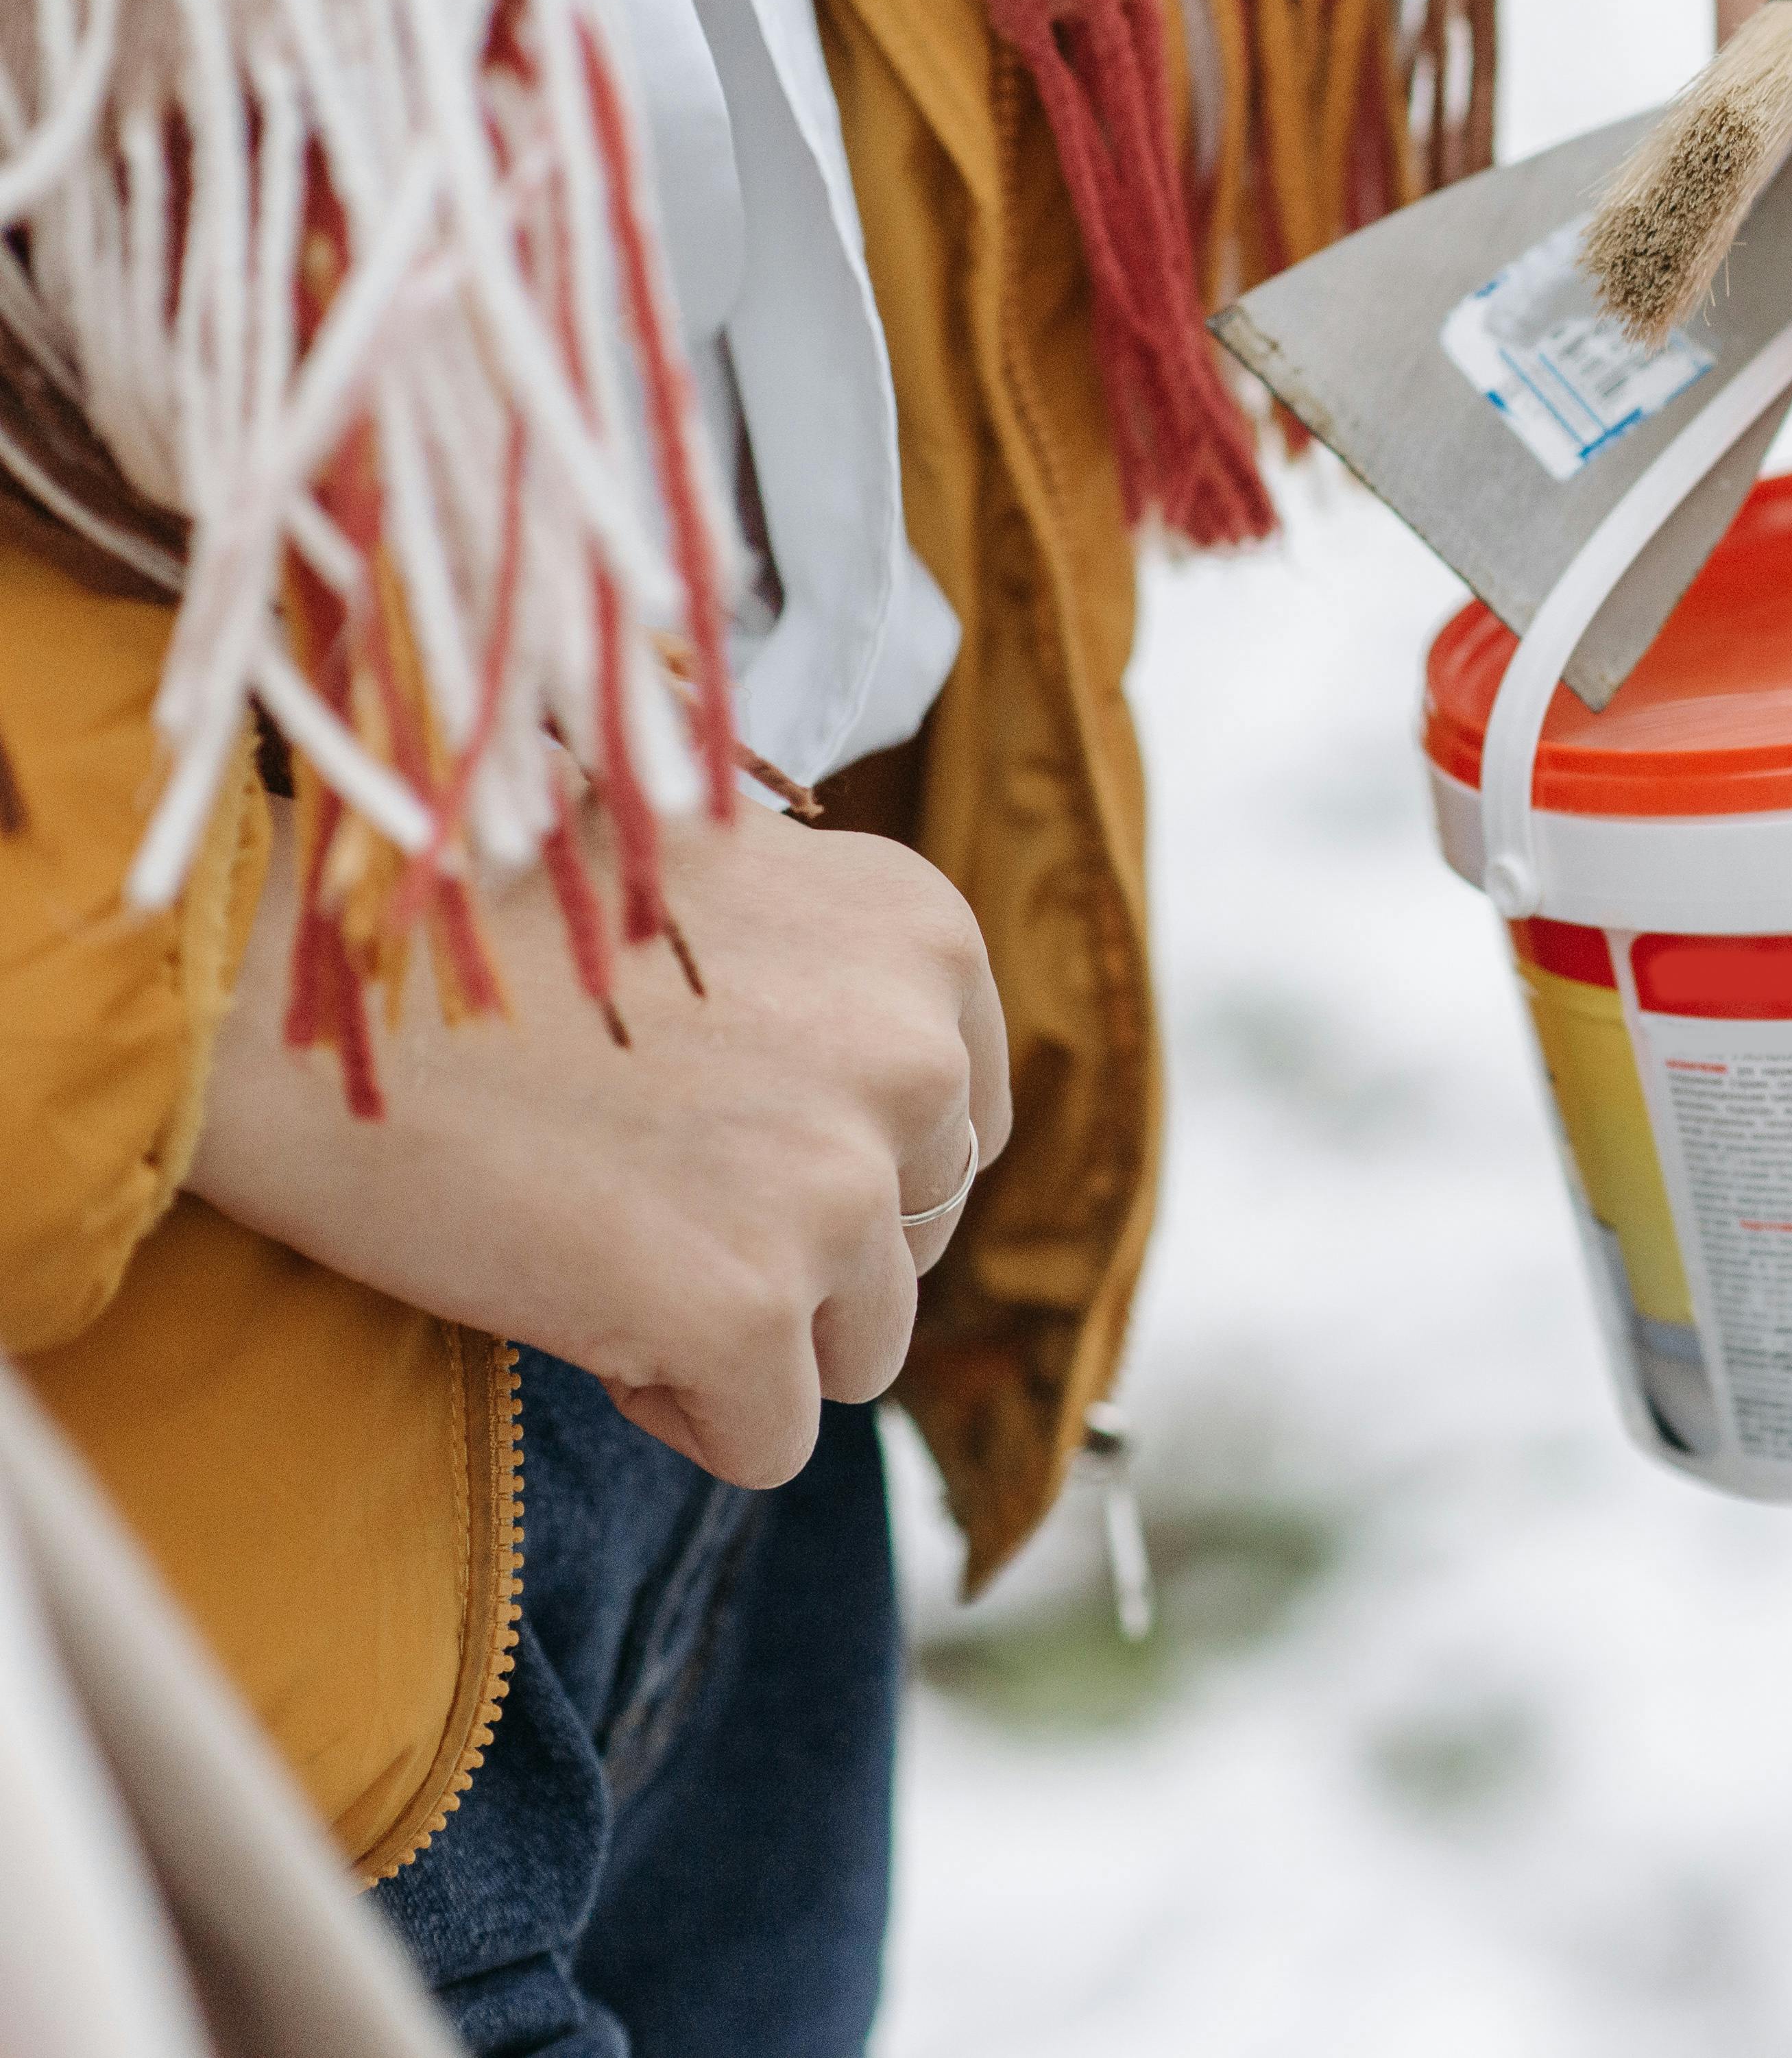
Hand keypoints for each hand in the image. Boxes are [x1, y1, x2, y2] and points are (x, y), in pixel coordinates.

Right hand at [187, 796, 1009, 1487]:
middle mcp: (913, 1054)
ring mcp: (840, 1186)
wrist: (279, 993)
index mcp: (920, 938)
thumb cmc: (470, 945)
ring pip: (862, 1351)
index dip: (844, 1167)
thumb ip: (835, 1007)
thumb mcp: (714, 904)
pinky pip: (770, 1440)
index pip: (959, 1127)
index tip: (722, 1148)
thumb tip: (902, 1150)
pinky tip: (579, 1316)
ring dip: (748, 1340)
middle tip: (629, 1192)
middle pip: (914, 1242)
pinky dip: (681, 1412)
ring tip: (601, 1249)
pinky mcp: (751, 1310)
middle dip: (794, 1253)